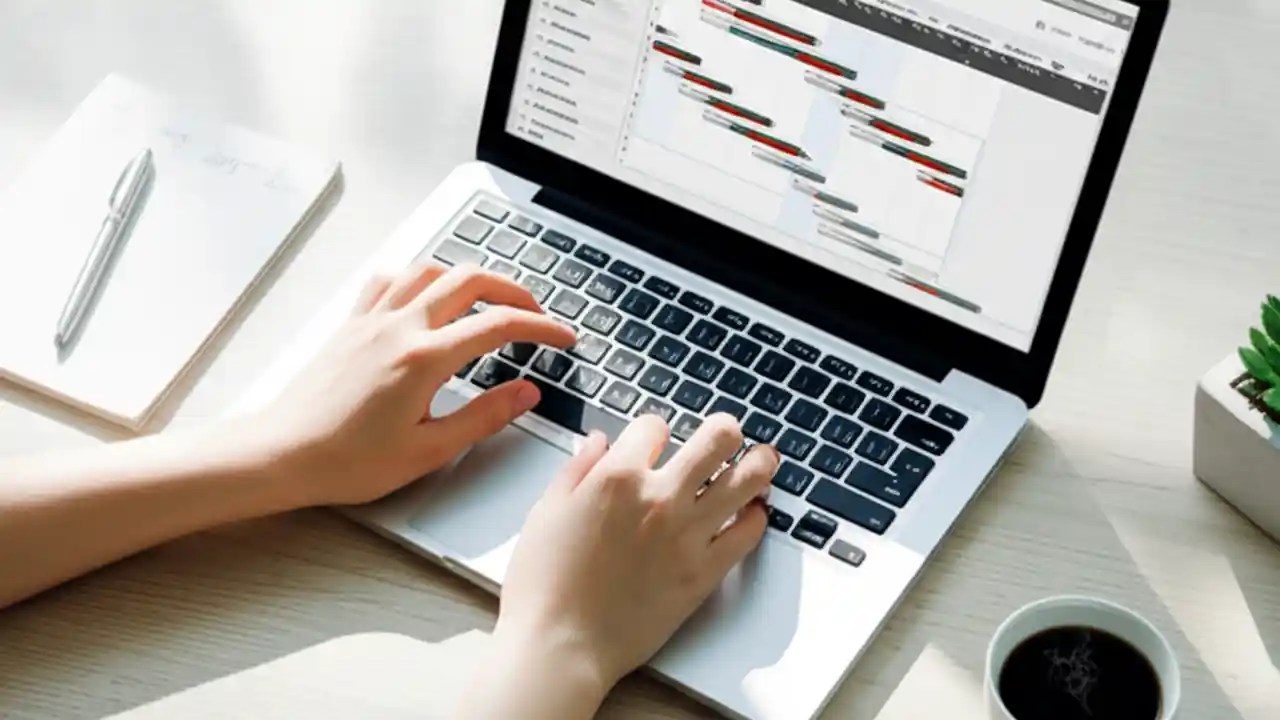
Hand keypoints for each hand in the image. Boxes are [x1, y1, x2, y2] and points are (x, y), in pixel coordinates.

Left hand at [251, 263, 575, 507]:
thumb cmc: (346, 461)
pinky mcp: (351, 324)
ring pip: (431, 269)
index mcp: (424, 359)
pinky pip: (391, 280)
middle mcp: (399, 327)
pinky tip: (428, 296)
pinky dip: (420, 278)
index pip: (499, 326)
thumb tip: (526, 392)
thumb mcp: (428, 451)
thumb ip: (484, 417)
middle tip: (536, 315)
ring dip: (469, 277)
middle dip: (514, 291)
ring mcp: (372, 320)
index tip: (564, 338)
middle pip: (471, 280)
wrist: (280, 454)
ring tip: (490, 299)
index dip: (542, 328)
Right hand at [492, 414, 779, 705]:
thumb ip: (577, 469)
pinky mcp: (704, 573)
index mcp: (616, 477)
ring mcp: (687, 535)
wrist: (560, 646)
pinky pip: (749, 533)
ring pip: (747, 479)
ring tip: (760, 460)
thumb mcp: (546, 512)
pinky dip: (756, 518)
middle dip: (724, 430)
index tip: (654, 441)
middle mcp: (659, 498)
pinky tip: (751, 513)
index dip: (653, 430)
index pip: (654, 425)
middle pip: (718, 438)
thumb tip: (599, 441)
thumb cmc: (544, 586)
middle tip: (726, 435)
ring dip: (758, 463)